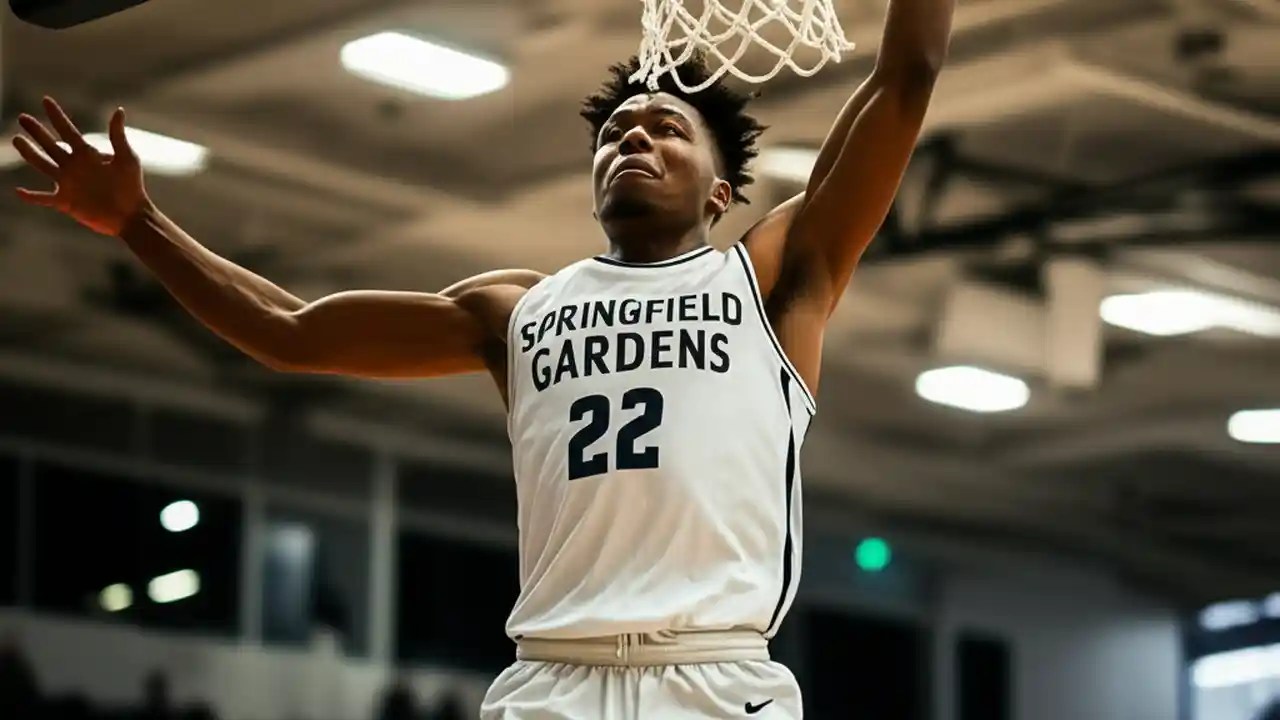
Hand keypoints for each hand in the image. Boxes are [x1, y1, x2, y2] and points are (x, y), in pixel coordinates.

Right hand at [12, 97, 149, 236]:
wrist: (131, 214)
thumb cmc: (132, 186)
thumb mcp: (127, 158)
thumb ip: (118, 136)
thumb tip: (118, 110)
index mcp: (88, 154)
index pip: (68, 131)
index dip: (57, 116)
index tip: (46, 100)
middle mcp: (74, 166)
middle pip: (50, 145)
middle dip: (37, 131)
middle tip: (22, 117)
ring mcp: (68, 183)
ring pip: (43, 165)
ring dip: (30, 153)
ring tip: (17, 140)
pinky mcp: (66, 202)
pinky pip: (44, 198)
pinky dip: (31, 196)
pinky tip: (18, 191)